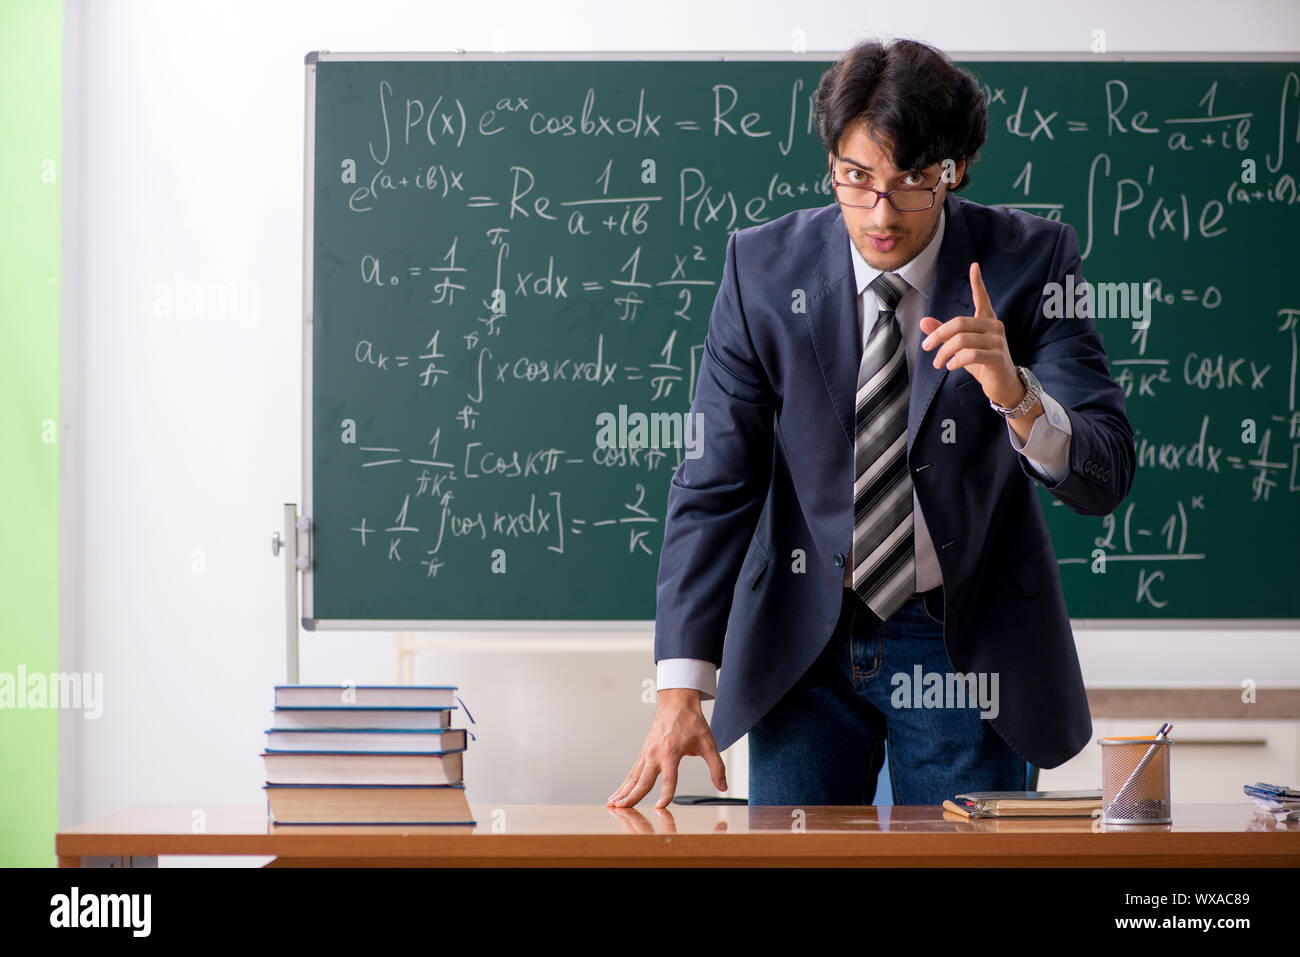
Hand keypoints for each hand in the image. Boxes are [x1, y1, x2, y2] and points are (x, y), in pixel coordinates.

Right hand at [607, 688, 727, 808]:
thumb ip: (716, 767)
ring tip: (613, 805)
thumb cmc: (691, 721)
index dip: (666, 794)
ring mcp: (647, 753)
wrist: (676, 701)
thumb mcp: (708, 743)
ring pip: (633, 777)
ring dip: (623, 791)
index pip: (669, 779)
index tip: (661, 807)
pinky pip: (633, 771)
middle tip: (622, 809)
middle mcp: (655, 754)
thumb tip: (723, 786)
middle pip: (643, 780)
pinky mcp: (644, 752)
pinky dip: (625, 783)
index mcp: (671, 752)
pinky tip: (619, 793)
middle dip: (632, 796)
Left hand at [920, 262, 1023, 408]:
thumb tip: (923, 322)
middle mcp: (994, 327)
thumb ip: (944, 334)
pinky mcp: (998, 357)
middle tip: (926, 347)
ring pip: (962, 340)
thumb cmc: (981, 363)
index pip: (982, 298)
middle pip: (959, 323)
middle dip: (938, 335)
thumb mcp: (960, 348)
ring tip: (937, 363)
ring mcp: (998, 342)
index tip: (974, 265)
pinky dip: (955, 361)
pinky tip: (951, 366)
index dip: (978, 283)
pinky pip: (970, 354)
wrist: (1002, 385)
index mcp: (987, 321)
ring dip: (944, 352)